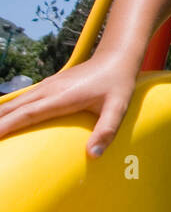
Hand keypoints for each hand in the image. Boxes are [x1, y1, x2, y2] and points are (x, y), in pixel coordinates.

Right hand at [0, 53, 138, 158]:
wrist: (116, 57)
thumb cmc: (118, 84)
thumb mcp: (117, 108)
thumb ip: (107, 130)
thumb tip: (94, 154)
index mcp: (62, 97)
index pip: (28, 114)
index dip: (7, 125)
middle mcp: (49, 90)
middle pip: (14, 108)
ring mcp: (47, 85)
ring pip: (15, 101)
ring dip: (0, 115)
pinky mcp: (48, 85)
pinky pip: (22, 98)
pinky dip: (8, 108)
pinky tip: (2, 116)